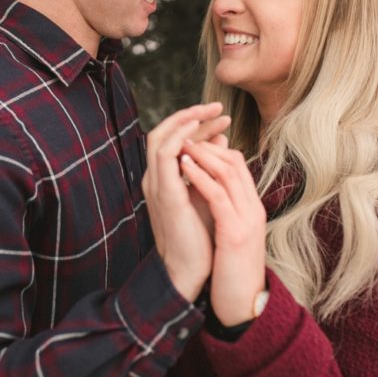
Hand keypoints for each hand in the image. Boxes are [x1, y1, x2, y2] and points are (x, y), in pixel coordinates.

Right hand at [143, 103, 230, 301]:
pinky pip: (165, 154)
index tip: (222, 117)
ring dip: (186, 120)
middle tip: (218, 106)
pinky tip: (199, 129)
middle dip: (190, 115)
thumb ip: (211, 166)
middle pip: (163, 133)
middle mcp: (155, 178)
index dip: (196, 124)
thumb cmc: (201, 236)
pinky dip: (181, 138)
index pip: (173, 140)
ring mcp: (156, 184)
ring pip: (160, 137)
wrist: (190, 269)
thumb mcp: (208, 192)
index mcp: (164, 179)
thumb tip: (221, 139)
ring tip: (212, 111)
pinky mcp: (164, 192)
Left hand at [180, 140, 266, 325]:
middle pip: (233, 161)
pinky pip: (218, 195)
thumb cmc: (232, 270)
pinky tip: (184, 167)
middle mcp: (252, 208)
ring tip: (181, 143)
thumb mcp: (229, 232)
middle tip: (183, 135)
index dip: (212, 149)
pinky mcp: (235, 232)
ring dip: (202, 154)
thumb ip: (222, 208)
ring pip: (228, 172)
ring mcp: (246, 218)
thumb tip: (207, 188)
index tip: (189, 142)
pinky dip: (201, 177)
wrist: (243, 303)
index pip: (236, 164)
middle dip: (206, 144)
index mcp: (250, 207)